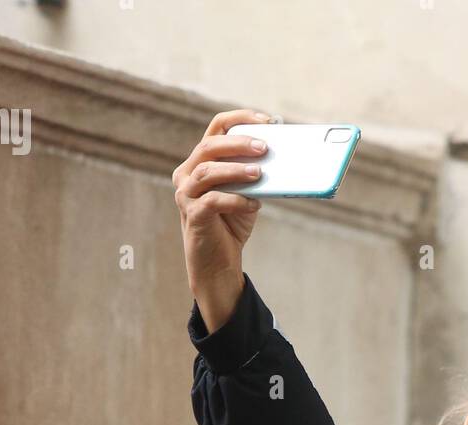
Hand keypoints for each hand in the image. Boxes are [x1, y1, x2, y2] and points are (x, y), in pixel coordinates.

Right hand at [172, 110, 273, 331]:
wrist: (218, 262)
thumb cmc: (232, 224)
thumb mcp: (247, 194)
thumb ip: (255, 177)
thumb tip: (282, 160)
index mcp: (201, 161)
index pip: (216, 128)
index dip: (240, 119)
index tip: (266, 120)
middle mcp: (188, 173)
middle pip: (209, 146)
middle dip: (238, 143)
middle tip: (265, 147)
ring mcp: (186, 194)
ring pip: (208, 171)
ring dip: (236, 169)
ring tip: (260, 172)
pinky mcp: (192, 215)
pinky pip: (213, 201)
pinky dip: (236, 200)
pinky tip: (254, 204)